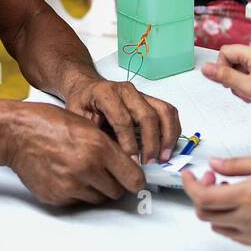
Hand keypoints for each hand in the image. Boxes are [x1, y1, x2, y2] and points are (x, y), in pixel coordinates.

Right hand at [7, 103, 144, 204]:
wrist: (16, 133)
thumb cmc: (49, 123)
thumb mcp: (88, 126)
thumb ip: (110, 147)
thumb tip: (128, 165)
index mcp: (98, 148)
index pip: (133, 178)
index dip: (136, 180)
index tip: (135, 180)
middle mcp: (86, 169)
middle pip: (116, 192)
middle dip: (114, 183)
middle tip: (105, 172)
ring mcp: (70, 186)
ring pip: (97, 198)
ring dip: (95, 188)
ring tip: (81, 170)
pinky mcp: (56, 197)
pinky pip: (77, 201)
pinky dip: (76, 192)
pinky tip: (65, 174)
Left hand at [62, 76, 180, 162]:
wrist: (87, 87)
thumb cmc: (81, 104)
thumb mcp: (77, 118)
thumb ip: (92, 134)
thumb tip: (110, 158)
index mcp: (105, 93)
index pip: (123, 119)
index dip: (129, 143)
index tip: (132, 163)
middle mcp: (126, 90)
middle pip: (147, 115)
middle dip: (150, 143)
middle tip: (148, 164)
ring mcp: (141, 93)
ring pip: (163, 111)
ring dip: (167, 136)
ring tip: (163, 157)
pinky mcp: (150, 99)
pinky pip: (168, 111)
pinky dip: (173, 129)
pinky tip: (168, 147)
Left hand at [182, 155, 250, 247]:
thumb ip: (237, 164)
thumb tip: (213, 164)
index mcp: (245, 197)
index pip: (202, 197)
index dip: (190, 185)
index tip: (188, 174)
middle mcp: (244, 220)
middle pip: (204, 214)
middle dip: (201, 194)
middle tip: (214, 177)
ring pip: (217, 226)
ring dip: (214, 208)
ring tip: (231, 190)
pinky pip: (233, 235)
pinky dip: (228, 220)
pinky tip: (242, 206)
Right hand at [200, 44, 250, 112]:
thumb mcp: (248, 87)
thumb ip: (225, 77)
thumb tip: (206, 68)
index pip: (225, 52)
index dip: (222, 69)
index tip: (229, 84)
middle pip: (234, 62)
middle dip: (235, 80)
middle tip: (246, 92)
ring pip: (245, 71)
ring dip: (245, 86)